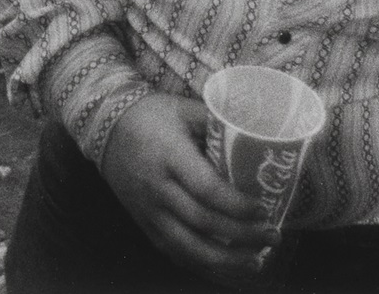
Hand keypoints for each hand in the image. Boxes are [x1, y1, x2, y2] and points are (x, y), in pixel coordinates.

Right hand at [98, 93, 280, 286]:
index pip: (206, 189)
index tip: (264, 209)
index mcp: (169, 155)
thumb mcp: (184, 109)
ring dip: (226, 261)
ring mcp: (148, 211)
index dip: (238, 205)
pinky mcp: (144, 224)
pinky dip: (202, 265)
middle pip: (203, 222)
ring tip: (257, 262)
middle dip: (243, 235)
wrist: (106, 128)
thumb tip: (258, 137)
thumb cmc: (151, 116)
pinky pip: (174, 253)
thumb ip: (218, 123)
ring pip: (188, 247)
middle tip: (272, 236)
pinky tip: (227, 268)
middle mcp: (157, 188)